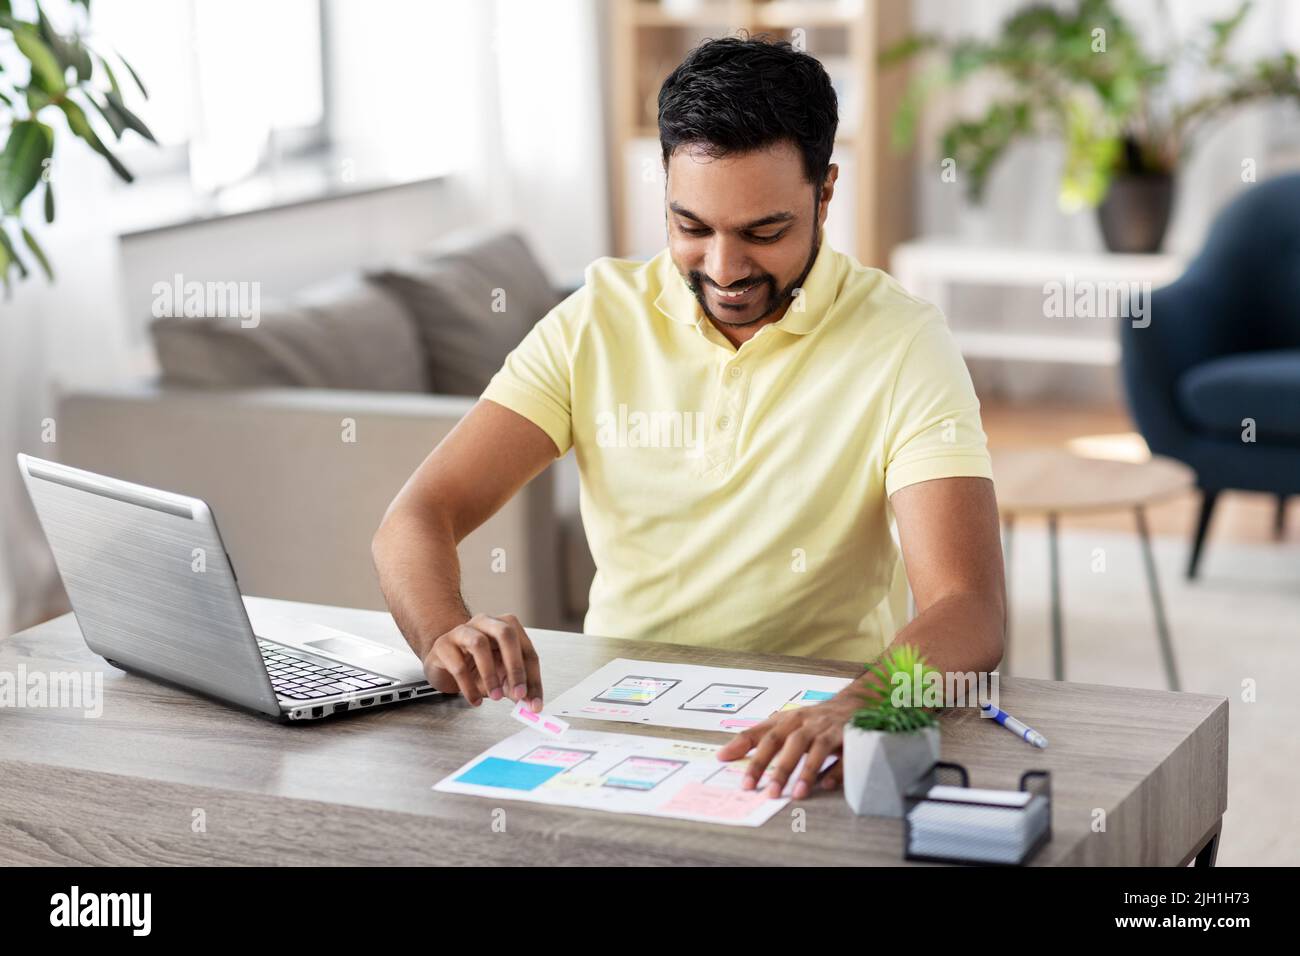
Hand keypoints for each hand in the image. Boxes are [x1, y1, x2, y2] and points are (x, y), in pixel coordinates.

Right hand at [423, 613, 542, 708]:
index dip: (533, 677)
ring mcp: (462, 631)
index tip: (534, 702)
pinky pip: (458, 664)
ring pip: (479, 644)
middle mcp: (486, 623)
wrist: (444, 664)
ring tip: (495, 697)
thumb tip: (530, 704)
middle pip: (506, 634)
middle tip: (519, 693)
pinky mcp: (443, 645)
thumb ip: (515, 687)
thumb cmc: (475, 666)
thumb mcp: (501, 677)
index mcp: (506, 627)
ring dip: (491, 675)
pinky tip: (475, 700)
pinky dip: (469, 686)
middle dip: (516, 666)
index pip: (526, 649)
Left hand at [715, 693, 859, 799]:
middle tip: (769, 793)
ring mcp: (831, 730)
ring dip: (808, 770)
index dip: (753, 756)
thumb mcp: (782, 723)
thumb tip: (722, 755)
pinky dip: (838, 770)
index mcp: (790, 719)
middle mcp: (809, 723)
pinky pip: (846, 755)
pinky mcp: (852, 738)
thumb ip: (754, 738)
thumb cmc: (811, 719)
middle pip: (792, 742)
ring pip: (819, 748)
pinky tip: (827, 785)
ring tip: (797, 794)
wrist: (853, 703)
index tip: (740, 777)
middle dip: (780, 768)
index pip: (767, 737)